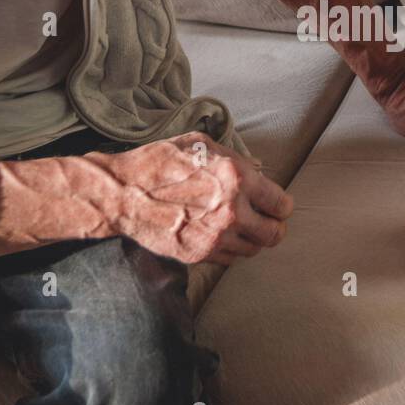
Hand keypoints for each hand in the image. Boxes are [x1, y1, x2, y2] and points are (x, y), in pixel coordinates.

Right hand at [96, 132, 293, 264]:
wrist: (123, 194)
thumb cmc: (160, 162)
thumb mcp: (201, 144)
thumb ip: (235, 157)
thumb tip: (258, 168)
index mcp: (237, 179)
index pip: (282, 205)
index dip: (281, 205)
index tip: (275, 205)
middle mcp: (232, 212)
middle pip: (275, 234)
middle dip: (274, 227)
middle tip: (266, 221)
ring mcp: (215, 237)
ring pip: (254, 250)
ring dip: (251, 239)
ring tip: (240, 227)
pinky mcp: (199, 255)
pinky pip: (229, 260)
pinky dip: (229, 249)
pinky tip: (218, 235)